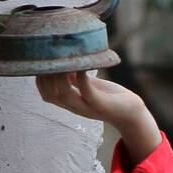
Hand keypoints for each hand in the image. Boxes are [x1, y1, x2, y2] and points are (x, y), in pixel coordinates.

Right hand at [36, 70, 161, 161]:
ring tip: (62, 60)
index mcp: (70, 102)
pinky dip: (81, 78)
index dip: (39, 79)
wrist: (132, 113)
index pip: (46, 94)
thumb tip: (61, 60)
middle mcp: (75, 107)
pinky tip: (81, 64)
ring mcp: (88, 107)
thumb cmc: (109, 96)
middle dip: (45, 77)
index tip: (41, 62)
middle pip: (50, 96)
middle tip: (50, 59)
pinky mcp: (101, 104)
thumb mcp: (88, 85)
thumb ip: (73, 77)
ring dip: (59, 77)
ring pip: (64, 95)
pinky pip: (87, 91)